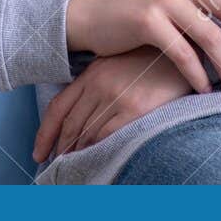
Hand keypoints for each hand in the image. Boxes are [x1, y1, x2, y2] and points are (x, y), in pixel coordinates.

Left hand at [33, 48, 192, 162]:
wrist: (181, 49)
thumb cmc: (151, 61)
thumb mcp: (117, 66)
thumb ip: (99, 85)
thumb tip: (84, 118)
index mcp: (90, 74)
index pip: (58, 108)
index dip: (45, 134)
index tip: (38, 153)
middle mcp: (98, 85)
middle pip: (70, 125)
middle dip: (60, 150)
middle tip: (55, 169)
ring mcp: (116, 96)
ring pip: (88, 134)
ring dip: (78, 155)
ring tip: (73, 172)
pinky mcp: (135, 108)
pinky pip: (110, 136)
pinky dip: (99, 152)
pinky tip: (97, 162)